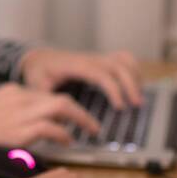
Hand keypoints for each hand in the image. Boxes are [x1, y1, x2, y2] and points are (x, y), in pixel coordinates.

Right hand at [0, 83, 101, 158]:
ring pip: (62, 106)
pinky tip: (69, 142)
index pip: (45, 95)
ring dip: (81, 119)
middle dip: (80, 111)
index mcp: (11, 92)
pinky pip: (51, 128)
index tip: (72, 118)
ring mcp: (19, 112)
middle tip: (92, 125)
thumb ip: (6, 115)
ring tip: (91, 131)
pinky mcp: (18, 130)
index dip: (62, 108)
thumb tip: (16, 129)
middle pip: (60, 98)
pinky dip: (63, 134)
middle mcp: (18, 97)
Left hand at [20, 47, 141, 108]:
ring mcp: (97, 58)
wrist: (38, 57)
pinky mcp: (101, 60)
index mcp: (76, 65)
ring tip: (138, 97)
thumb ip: (47, 102)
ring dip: (135, 76)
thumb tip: (58, 119)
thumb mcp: (38, 87)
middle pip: (118, 66)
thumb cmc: (39, 73)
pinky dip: (133, 69)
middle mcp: (90, 59)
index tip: (120, 107)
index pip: (101, 74)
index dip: (113, 89)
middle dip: (130, 85)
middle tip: (136, 105)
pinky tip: (136, 85)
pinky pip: (123, 58)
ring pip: (124, 60)